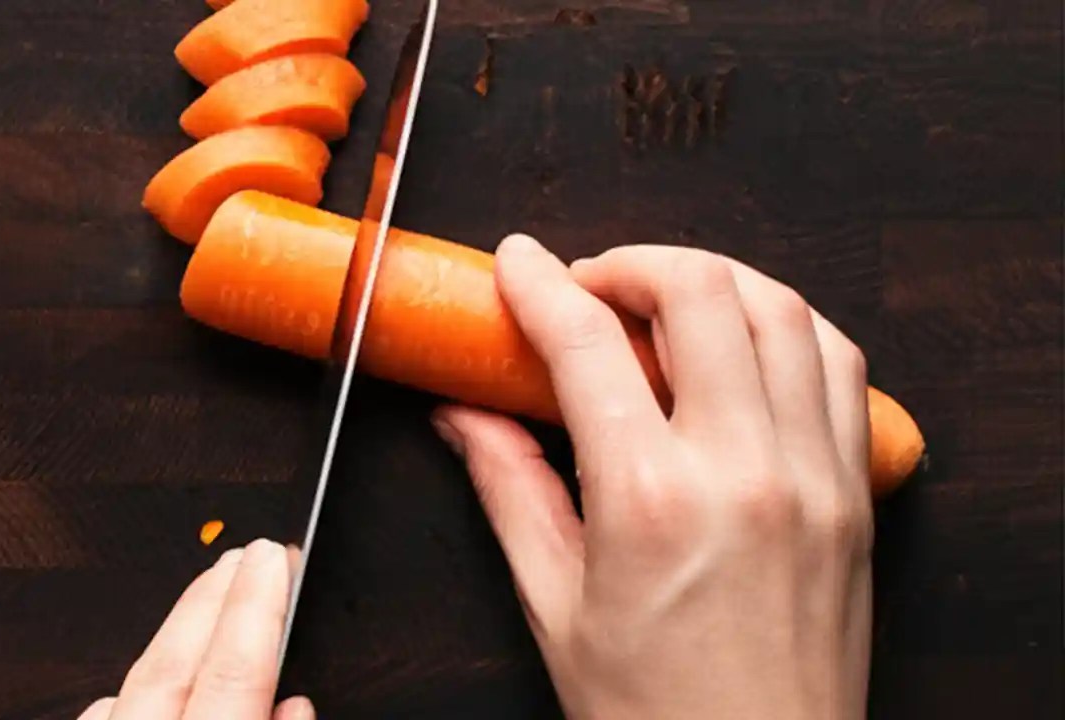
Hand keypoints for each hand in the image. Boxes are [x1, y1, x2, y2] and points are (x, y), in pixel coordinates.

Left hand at [79, 539, 313, 719]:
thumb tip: (295, 708)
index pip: (233, 674)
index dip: (256, 608)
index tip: (272, 559)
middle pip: (170, 664)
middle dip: (211, 600)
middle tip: (243, 556)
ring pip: (130, 683)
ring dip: (172, 635)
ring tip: (207, 597)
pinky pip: (100, 718)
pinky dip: (128, 691)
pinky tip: (141, 682)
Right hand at [432, 235, 872, 718]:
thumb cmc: (651, 715)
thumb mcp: (554, 605)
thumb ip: (509, 489)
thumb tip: (464, 416)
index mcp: (650, 499)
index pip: (586, 344)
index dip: (539, 284)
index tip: (517, 262)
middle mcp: (743, 469)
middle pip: (699, 291)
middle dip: (631, 263)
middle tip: (589, 286)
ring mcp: (815, 475)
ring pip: (782, 309)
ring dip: (714, 280)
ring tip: (663, 301)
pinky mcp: (855, 494)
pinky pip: (840, 365)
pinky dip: (789, 324)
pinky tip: (745, 343)